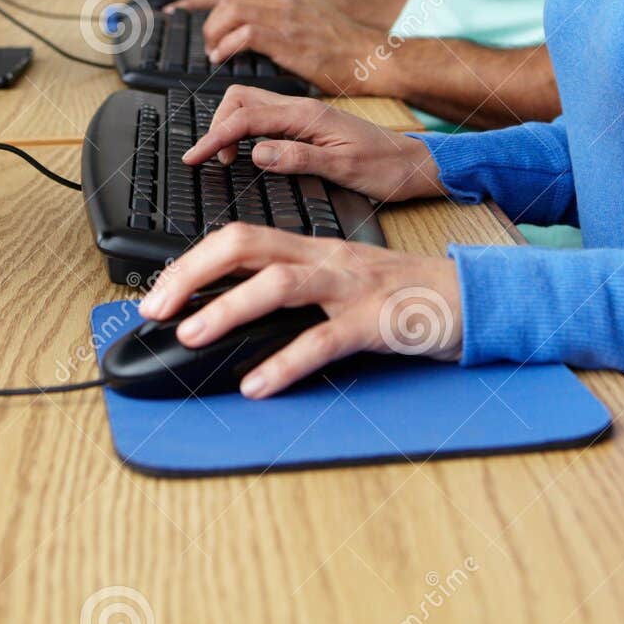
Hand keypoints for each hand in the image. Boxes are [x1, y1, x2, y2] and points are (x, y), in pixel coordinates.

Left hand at [138, 223, 462, 397]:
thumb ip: (294, 294)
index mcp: (310, 249)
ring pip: (280, 282)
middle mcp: (323, 259)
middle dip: (193, 272)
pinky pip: (325, 339)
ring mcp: (350, 287)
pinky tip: (258, 384)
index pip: (238, 239)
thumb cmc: (400, 296)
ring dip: (229, 307)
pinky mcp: (376, 321)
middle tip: (155, 307)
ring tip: (192, 335)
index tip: (156, 293)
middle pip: (246, 244)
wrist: (469, 297)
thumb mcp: (338, 286)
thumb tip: (233, 320)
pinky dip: (286, 362)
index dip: (191, 262)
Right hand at [183, 85, 442, 203]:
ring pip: (250, 103)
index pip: (246, 118)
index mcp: (308, 115)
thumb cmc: (386, 169)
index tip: (194, 158)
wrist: (416, 164)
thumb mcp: (344, 169)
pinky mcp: (308, 122)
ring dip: (229, 125)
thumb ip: (298, 159)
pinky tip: (246, 149)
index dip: (215, 137)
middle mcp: (303, 107)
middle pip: (240, 99)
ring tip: (226, 158)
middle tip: (213, 160)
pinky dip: (245, 127)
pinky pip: (265, 115)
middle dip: (217, 125)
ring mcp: (305, 112)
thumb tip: (256, 153)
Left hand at [203, 0, 378, 92]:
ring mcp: (287, 17)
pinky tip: (223, 59)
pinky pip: (244, 35)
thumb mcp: (314, 23)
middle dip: (212, 24)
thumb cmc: (347, 52)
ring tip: (214, 54)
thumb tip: (261, 38)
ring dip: (214, 34)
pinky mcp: (288, 39)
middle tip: (211, 46)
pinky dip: (226, 46)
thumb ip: (288, 22)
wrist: (374, 59)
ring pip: (230, 11)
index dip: (222, 17)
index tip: (218, 36)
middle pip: (229, 0)